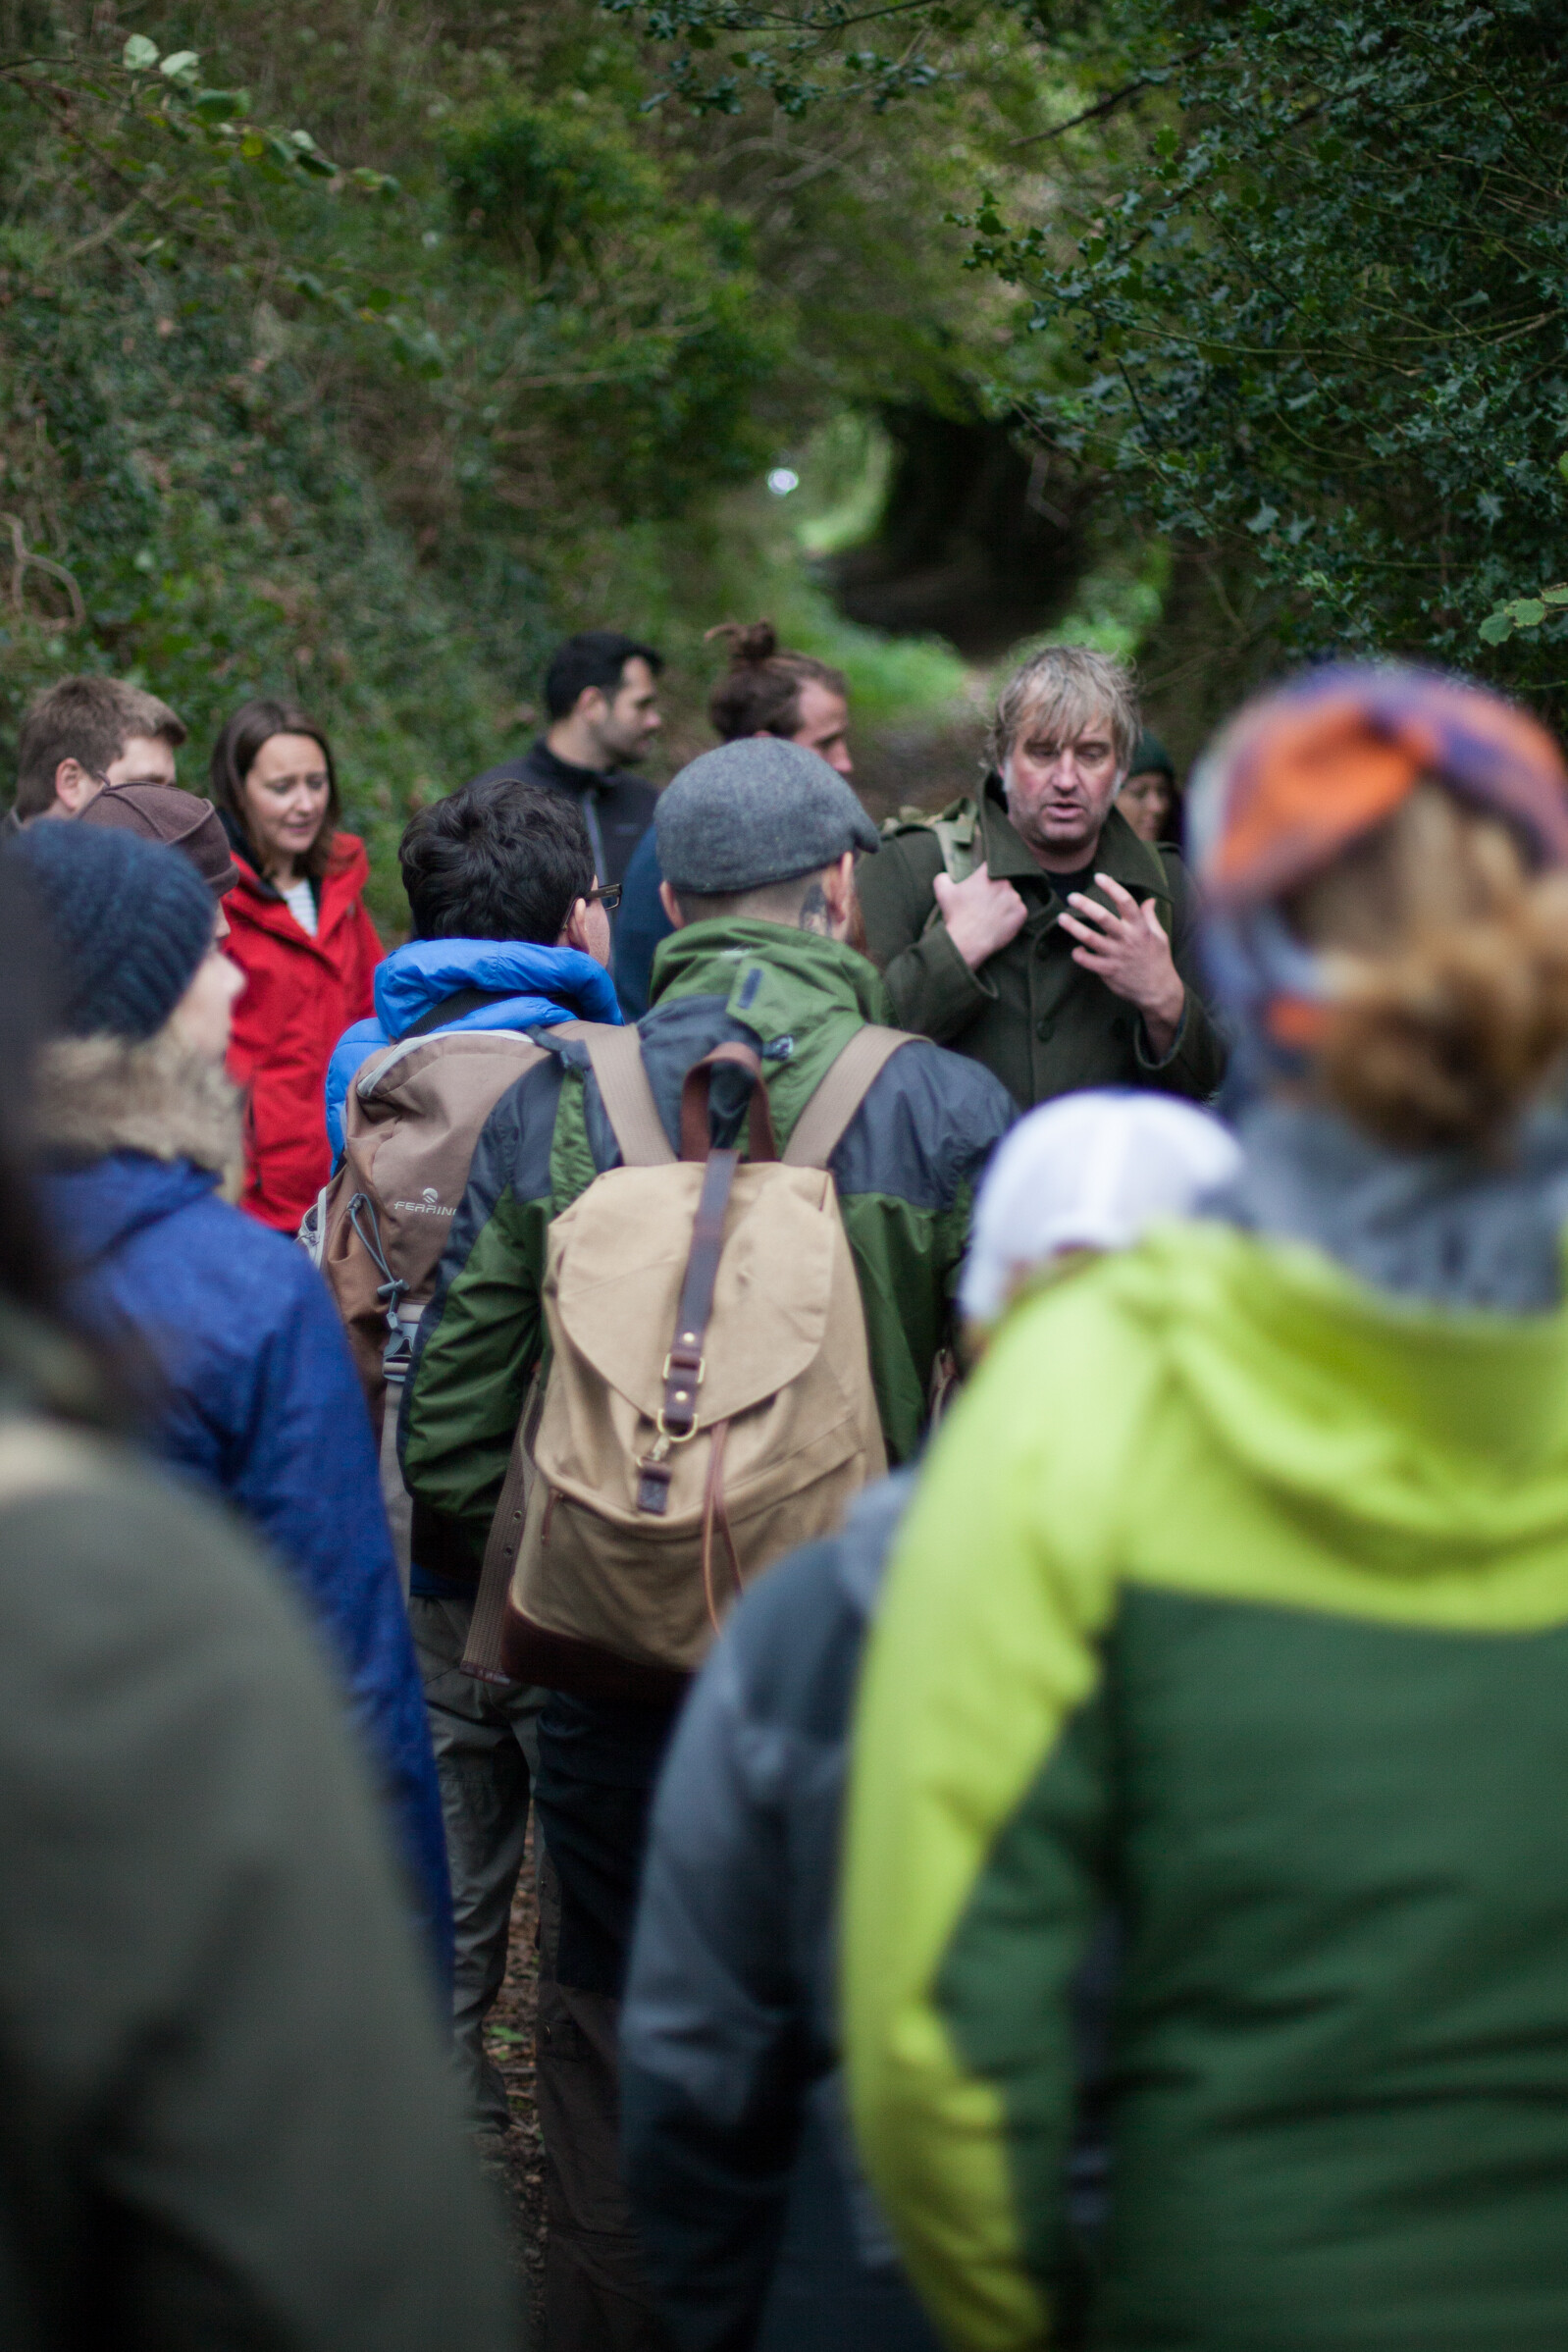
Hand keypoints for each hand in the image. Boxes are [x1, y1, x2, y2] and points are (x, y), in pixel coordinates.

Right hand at [933, 861, 1027, 971]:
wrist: (967, 941)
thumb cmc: (955, 916)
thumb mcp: (942, 893)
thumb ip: (943, 878)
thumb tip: (945, 875)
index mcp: (987, 874)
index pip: (991, 867)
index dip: (987, 875)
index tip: (982, 884)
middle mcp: (1004, 882)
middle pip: (1003, 883)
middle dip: (996, 891)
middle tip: (985, 904)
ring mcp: (1015, 897)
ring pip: (1011, 898)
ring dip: (1004, 904)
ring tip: (992, 916)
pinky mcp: (1021, 912)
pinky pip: (1018, 912)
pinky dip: (1012, 917)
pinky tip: (1000, 923)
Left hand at [1057, 874, 1185, 1058]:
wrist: (1158, 991)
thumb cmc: (1158, 960)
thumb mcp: (1159, 936)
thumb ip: (1150, 917)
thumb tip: (1149, 900)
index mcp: (1140, 928)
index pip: (1126, 902)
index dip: (1112, 888)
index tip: (1099, 877)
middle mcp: (1127, 939)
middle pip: (1103, 918)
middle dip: (1086, 905)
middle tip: (1071, 896)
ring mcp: (1117, 956)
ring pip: (1090, 939)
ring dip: (1074, 928)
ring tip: (1061, 918)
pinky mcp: (1109, 971)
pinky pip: (1088, 962)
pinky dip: (1079, 955)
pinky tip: (1075, 950)